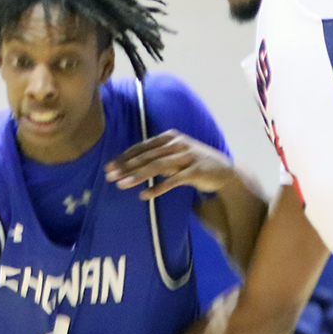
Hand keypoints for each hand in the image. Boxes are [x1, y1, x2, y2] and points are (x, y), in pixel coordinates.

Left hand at [106, 130, 237, 199]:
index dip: (124, 157)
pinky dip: (158, 188)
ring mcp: (187, 156)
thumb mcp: (173, 156)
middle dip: (126, 166)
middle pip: (146, 156)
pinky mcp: (195, 171)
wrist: (223, 171)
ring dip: (137, 176)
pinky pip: (173, 180)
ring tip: (122, 184)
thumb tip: (130, 166)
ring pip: (157, 166)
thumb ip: (155, 158)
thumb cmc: (193, 164)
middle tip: (110, 176)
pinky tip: (144, 195)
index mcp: (169, 138)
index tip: (109, 167)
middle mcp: (177, 144)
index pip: (142, 147)